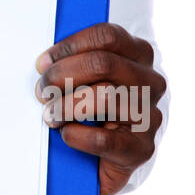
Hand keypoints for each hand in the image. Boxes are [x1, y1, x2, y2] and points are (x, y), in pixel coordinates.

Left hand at [34, 22, 166, 194]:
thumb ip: (76, 62)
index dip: (70, 46)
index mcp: (139, 55)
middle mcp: (151, 82)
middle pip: (102, 63)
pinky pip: (103, 138)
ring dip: (66, 106)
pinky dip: (77, 135)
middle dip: (62, 75)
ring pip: (104, 96)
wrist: (109, 159)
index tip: (44, 62)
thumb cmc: (96, 110)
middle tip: (43, 90)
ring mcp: (150, 115)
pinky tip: (67, 133)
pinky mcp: (142, 148)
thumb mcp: (90, 79)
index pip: (108, 36)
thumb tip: (45, 63)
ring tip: (50, 115)